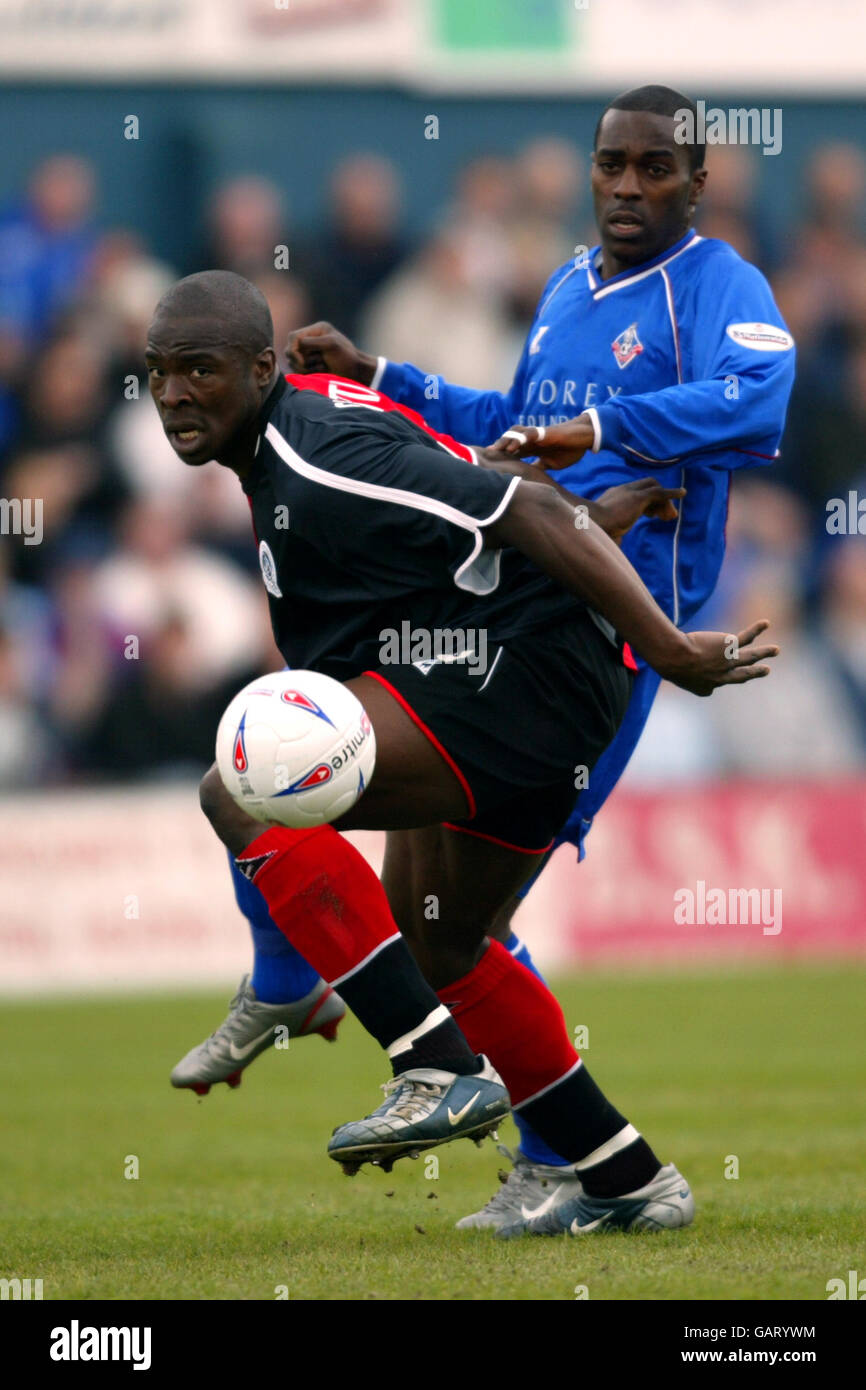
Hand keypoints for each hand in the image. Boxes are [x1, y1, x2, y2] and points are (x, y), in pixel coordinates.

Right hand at [285, 321, 376, 384]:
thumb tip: (296, 345)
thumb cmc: (346, 357)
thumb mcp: (330, 344)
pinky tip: (321, 372)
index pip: (293, 337)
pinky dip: (307, 373)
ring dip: (307, 368)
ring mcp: (308, 353)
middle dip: (300, 360)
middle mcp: (310, 340)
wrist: (354, 372)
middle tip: (318, 364)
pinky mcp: (308, 365)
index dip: (293, 349)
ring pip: (292, 362)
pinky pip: (297, 370)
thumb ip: (311, 342)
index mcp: (316, 330)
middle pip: (290, 350)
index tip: (301, 361)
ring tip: (323, 367)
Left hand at [490, 415, 595, 469]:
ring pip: (516, 434)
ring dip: (505, 441)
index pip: (512, 451)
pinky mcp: (545, 432)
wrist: (584, 438)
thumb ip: (539, 467)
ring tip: (495, 450)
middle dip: (498, 447)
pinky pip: (530, 434)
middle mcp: (532, 440)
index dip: (501, 456)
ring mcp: (538, 435)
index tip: (488, 464)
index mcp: (532, 448)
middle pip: (510, 441)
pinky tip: (513, 447)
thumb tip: (529, 476)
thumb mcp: (551, 463)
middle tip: (485, 456)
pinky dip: (520, 439)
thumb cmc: (569, 449)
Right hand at [594, 477, 685, 542]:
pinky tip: (683, 493)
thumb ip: (611, 535)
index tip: (652, 516)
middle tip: (666, 517)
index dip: (647, 503)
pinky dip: (672, 493)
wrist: (587, 524)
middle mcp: (622, 490)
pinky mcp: (638, 497)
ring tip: (670, 517)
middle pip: (647, 486)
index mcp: (613, 497)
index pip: (635, 492)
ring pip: (654, 488)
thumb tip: (614, 547)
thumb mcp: (603, 532)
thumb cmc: (591, 532)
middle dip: (658, 500)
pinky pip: (660, 492)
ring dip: (664, 502)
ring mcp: (630, 492)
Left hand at [658, 620, 778, 696]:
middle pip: (741, 675)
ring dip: (764, 653)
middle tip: (766, 670)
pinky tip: (765, 623)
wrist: (677, 656)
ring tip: (776, 650)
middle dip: (754, 673)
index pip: (714, 684)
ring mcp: (728, 662)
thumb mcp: (671, 672)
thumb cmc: (668, 663)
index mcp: (706, 687)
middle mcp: (721, 678)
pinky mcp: (730, 646)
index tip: (709, 678)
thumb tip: (667, 660)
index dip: (711, 680)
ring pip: (750, 657)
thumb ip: (675, 670)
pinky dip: (757, 629)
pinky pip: (747, 637)